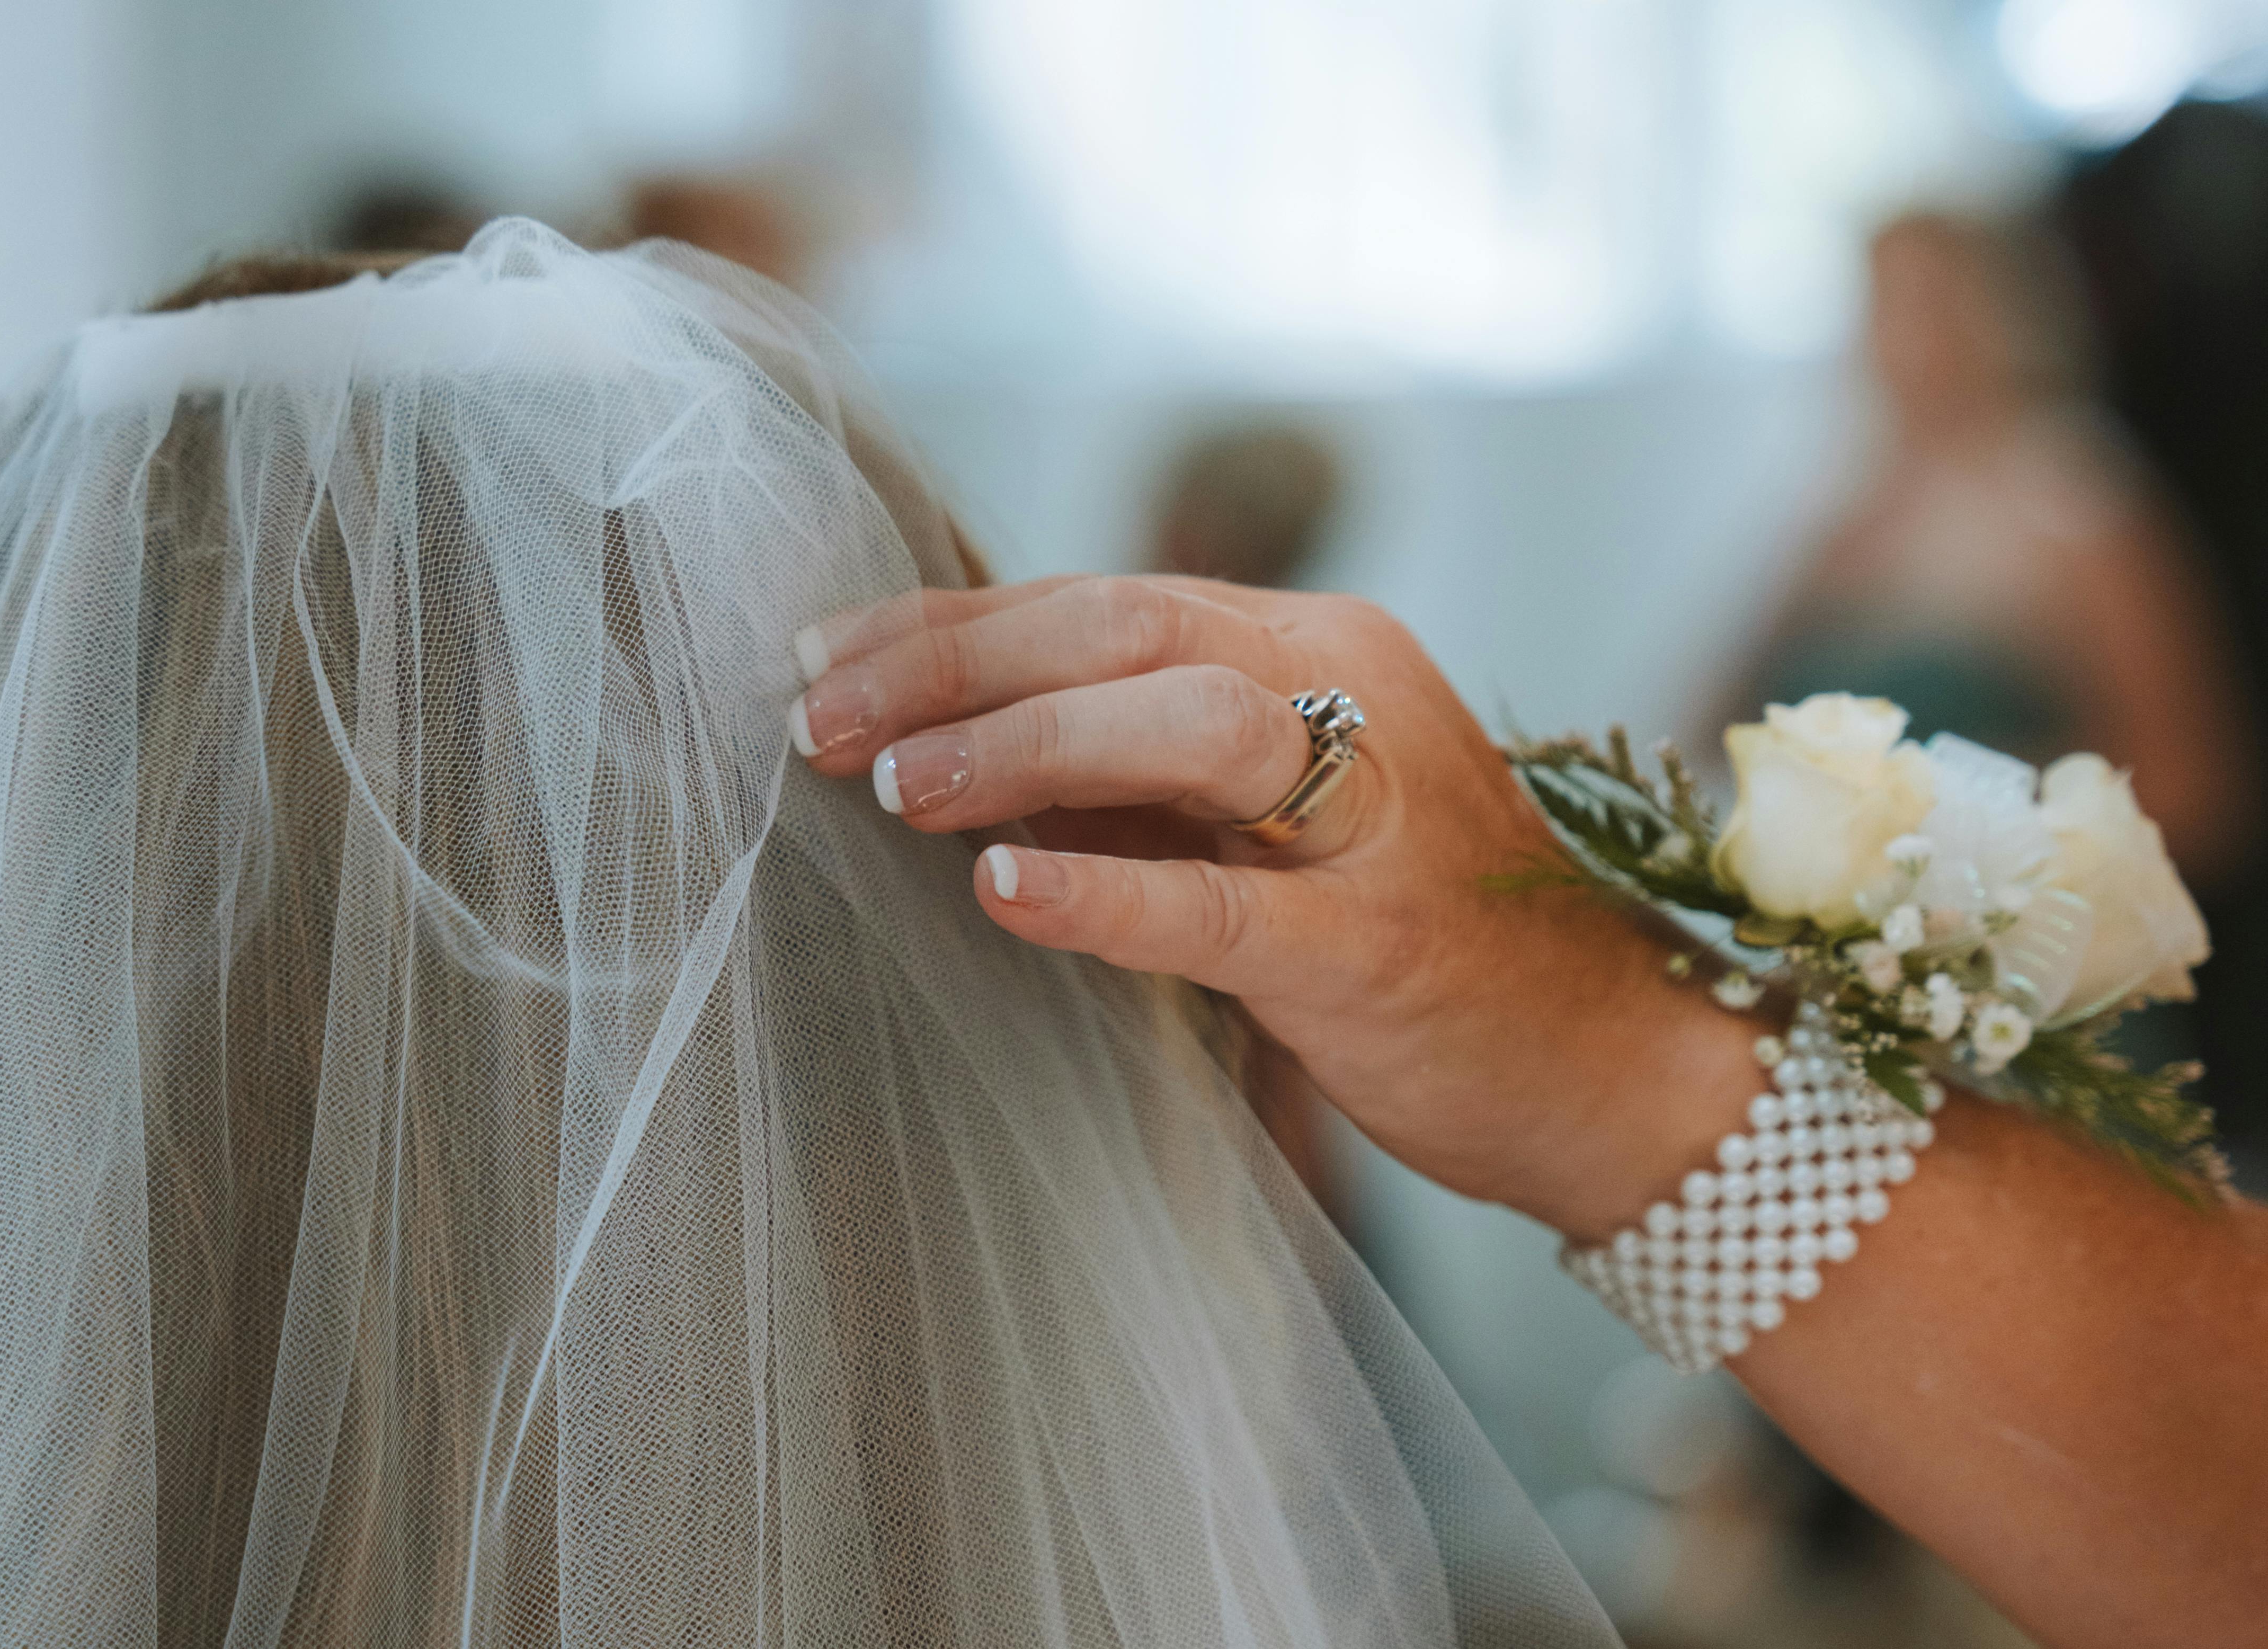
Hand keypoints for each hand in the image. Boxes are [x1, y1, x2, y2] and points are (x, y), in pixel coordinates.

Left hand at [788, 574, 1754, 1237]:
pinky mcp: (1376, 946)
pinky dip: (1107, 889)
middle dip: (958, 662)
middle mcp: (1353, 696)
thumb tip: (958, 742)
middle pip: (1129, 629)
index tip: (826, 657)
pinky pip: (1227, 904)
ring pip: (1187, 725)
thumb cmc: (1414, 931)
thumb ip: (1148, 767)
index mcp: (1316, 647)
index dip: (953, 621)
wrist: (1601, 1057)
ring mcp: (1375, 820)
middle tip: (818, 717)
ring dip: (1022, 744)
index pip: (1105, 599)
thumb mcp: (1275, 814)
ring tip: (892, 787)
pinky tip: (1001, 888)